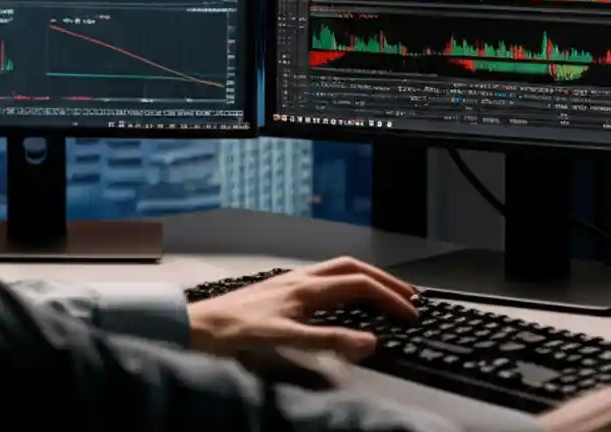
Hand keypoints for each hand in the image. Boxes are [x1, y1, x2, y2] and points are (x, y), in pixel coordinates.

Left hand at [188, 257, 418, 360]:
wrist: (199, 326)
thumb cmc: (236, 331)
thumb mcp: (286, 340)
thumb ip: (328, 340)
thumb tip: (368, 342)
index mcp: (307, 287)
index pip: (360, 285)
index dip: (390, 297)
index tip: (410, 312)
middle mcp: (302, 278)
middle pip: (354, 268)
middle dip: (385, 280)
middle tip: (409, 295)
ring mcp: (292, 282)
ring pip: (339, 269)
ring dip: (367, 278)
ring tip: (385, 292)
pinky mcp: (283, 289)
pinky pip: (324, 277)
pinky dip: (346, 283)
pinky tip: (344, 298)